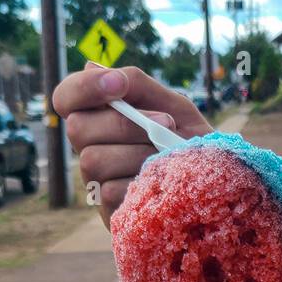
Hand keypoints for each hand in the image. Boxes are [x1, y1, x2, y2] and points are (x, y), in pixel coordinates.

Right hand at [53, 64, 210, 223]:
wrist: (215, 186)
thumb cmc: (189, 142)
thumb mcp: (172, 105)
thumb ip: (138, 85)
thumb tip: (91, 66)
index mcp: (99, 118)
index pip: (65, 98)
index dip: (83, 88)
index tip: (120, 84)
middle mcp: (91, 149)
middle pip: (77, 128)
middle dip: (123, 123)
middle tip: (166, 123)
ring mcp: (97, 184)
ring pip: (92, 161)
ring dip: (138, 153)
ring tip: (168, 155)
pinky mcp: (111, 214)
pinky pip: (111, 192)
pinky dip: (144, 181)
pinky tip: (166, 182)